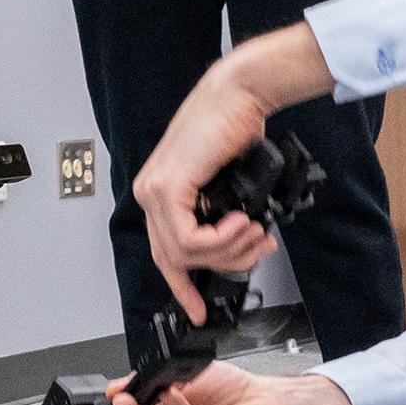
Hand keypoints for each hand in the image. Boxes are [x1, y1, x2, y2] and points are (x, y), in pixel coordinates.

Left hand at [133, 65, 277, 317]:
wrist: (240, 95)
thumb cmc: (235, 128)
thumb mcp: (226, 185)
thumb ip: (219, 216)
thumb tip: (233, 249)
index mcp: (160, 193)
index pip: (164, 253)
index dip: (182, 286)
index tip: (198, 309)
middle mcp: (150, 193)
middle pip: (176, 259)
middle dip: (223, 264)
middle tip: (255, 250)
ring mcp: (155, 191)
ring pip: (186, 254)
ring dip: (229, 251)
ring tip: (254, 232)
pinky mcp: (167, 187)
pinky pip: (190, 240)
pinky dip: (221, 239)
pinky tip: (240, 222)